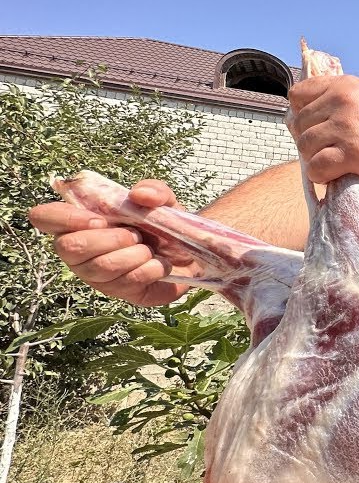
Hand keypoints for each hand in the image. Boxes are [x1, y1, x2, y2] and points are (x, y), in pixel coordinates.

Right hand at [28, 180, 197, 305]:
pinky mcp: (117, 292)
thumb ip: (153, 190)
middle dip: (109, 239)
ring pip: (100, 267)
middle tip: (136, 234)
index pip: (44, 217)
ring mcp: (95, 274)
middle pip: (70, 247)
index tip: (98, 220)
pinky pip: (126, 282)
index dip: (63, 218)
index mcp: (80, 221)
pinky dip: (150, 269)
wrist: (191, 255)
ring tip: (149, 249)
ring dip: (134, 254)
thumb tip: (139, 195)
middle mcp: (79, 250)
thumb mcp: (162, 200)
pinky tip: (160, 264)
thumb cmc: (162, 225)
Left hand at [287, 75, 358, 191]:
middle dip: (310, 140)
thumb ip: (342, 99)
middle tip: (328, 151)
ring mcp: (347, 127)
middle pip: (299, 123)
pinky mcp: (352, 154)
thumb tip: (306, 111)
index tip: (316, 127)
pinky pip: (317, 167)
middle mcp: (344, 101)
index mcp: (346, 85)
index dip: (302, 114)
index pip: (298, 94)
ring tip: (333, 164)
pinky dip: (322, 176)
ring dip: (315, 159)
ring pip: (305, 146)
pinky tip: (336, 175)